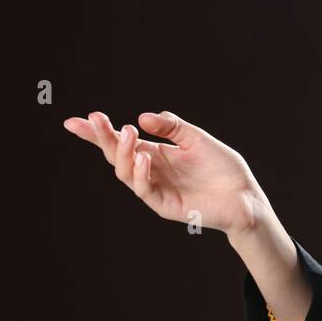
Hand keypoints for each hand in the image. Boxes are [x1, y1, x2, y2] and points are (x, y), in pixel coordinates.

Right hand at [63, 110, 270, 237]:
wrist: (245, 196)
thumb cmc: (223, 168)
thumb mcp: (197, 139)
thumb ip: (172, 127)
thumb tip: (142, 116)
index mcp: (156, 154)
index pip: (121, 142)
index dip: (98, 133)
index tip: (76, 121)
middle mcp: (151, 171)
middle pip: (117, 154)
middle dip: (103, 137)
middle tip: (96, 119)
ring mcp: (156, 188)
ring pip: (125, 172)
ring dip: (123, 152)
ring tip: (127, 133)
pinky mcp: (165, 204)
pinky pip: (144, 190)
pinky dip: (140, 174)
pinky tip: (143, 158)